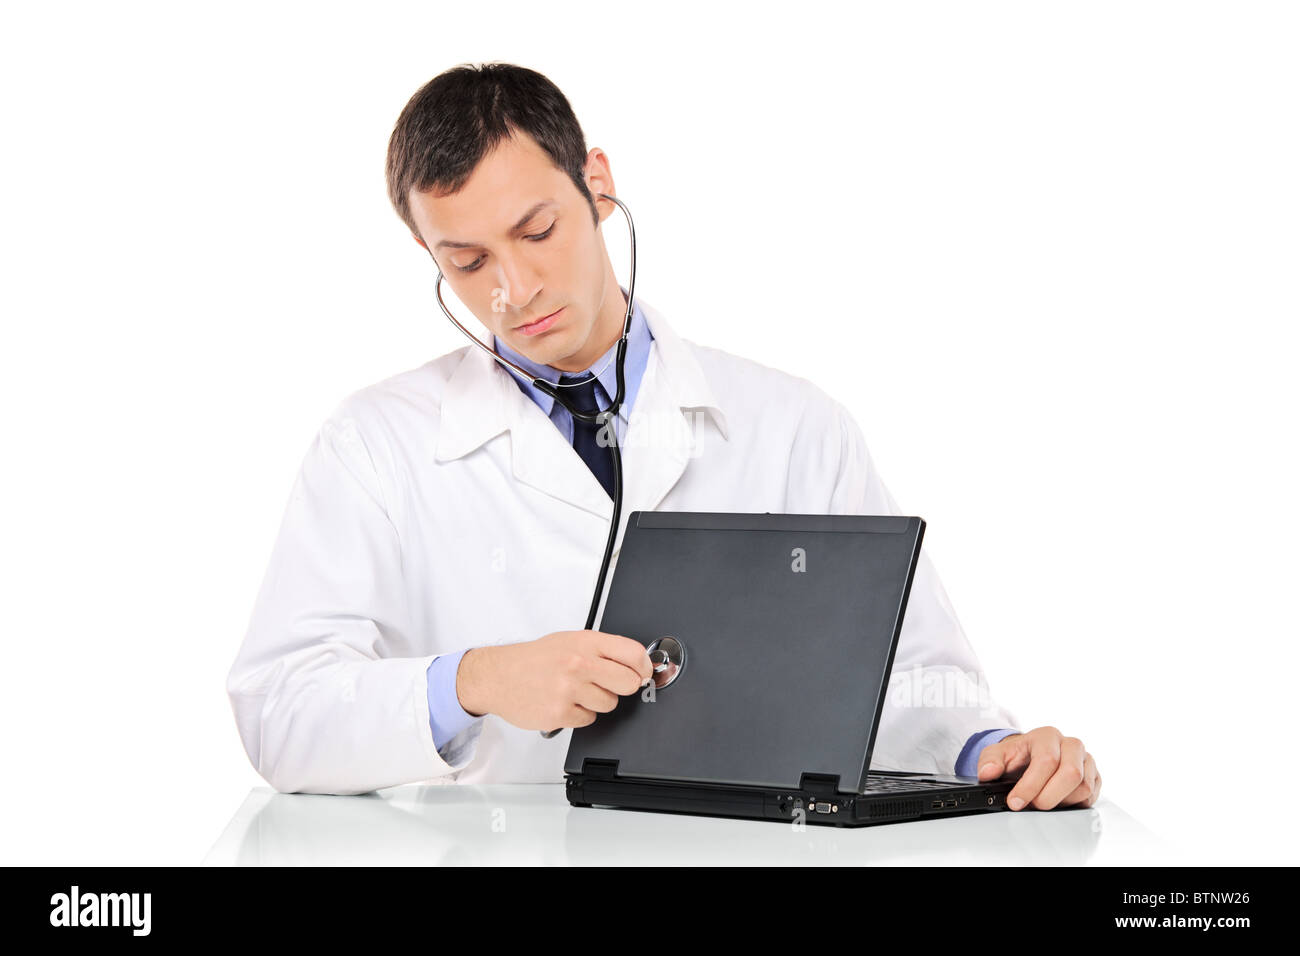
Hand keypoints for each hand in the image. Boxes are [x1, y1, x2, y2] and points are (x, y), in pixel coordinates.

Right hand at [456, 630, 653, 731]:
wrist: (498, 675)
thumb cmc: (534, 658)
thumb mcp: (569, 641)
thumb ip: (601, 650)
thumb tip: (636, 663)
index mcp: (585, 642)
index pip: (633, 653)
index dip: (644, 667)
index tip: (643, 673)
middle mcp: (579, 664)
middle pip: (628, 683)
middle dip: (622, 686)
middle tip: (607, 683)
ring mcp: (569, 689)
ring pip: (610, 704)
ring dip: (598, 701)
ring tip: (577, 691)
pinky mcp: (560, 713)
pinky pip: (589, 719)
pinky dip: (580, 714)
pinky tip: (565, 702)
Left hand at [976, 726, 1100, 810]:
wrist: (1031, 758)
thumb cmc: (1017, 757)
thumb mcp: (997, 755)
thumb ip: (989, 761)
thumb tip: (988, 773)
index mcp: (1047, 736)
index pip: (1046, 760)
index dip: (1030, 785)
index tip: (1015, 802)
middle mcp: (1071, 744)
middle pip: (1071, 773)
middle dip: (1049, 796)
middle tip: (1032, 805)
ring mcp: (1086, 760)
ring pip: (1083, 787)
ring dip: (1061, 801)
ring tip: (1043, 800)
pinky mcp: (1095, 776)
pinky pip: (1092, 795)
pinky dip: (1074, 804)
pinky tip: (1057, 801)